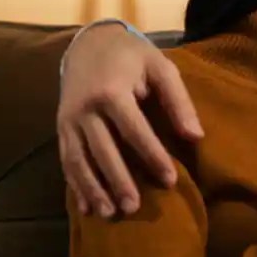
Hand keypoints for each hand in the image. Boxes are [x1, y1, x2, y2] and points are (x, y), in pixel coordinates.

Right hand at [58, 23, 202, 216]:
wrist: (89, 43)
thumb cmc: (132, 57)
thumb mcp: (161, 68)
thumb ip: (178, 101)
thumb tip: (195, 137)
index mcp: (112, 91)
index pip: (134, 130)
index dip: (153, 156)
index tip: (170, 180)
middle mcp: (86, 108)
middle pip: (103, 150)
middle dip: (118, 181)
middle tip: (135, 208)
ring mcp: (69, 119)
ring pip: (78, 160)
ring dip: (93, 189)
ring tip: (109, 214)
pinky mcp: (60, 127)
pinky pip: (65, 159)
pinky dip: (75, 184)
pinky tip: (86, 206)